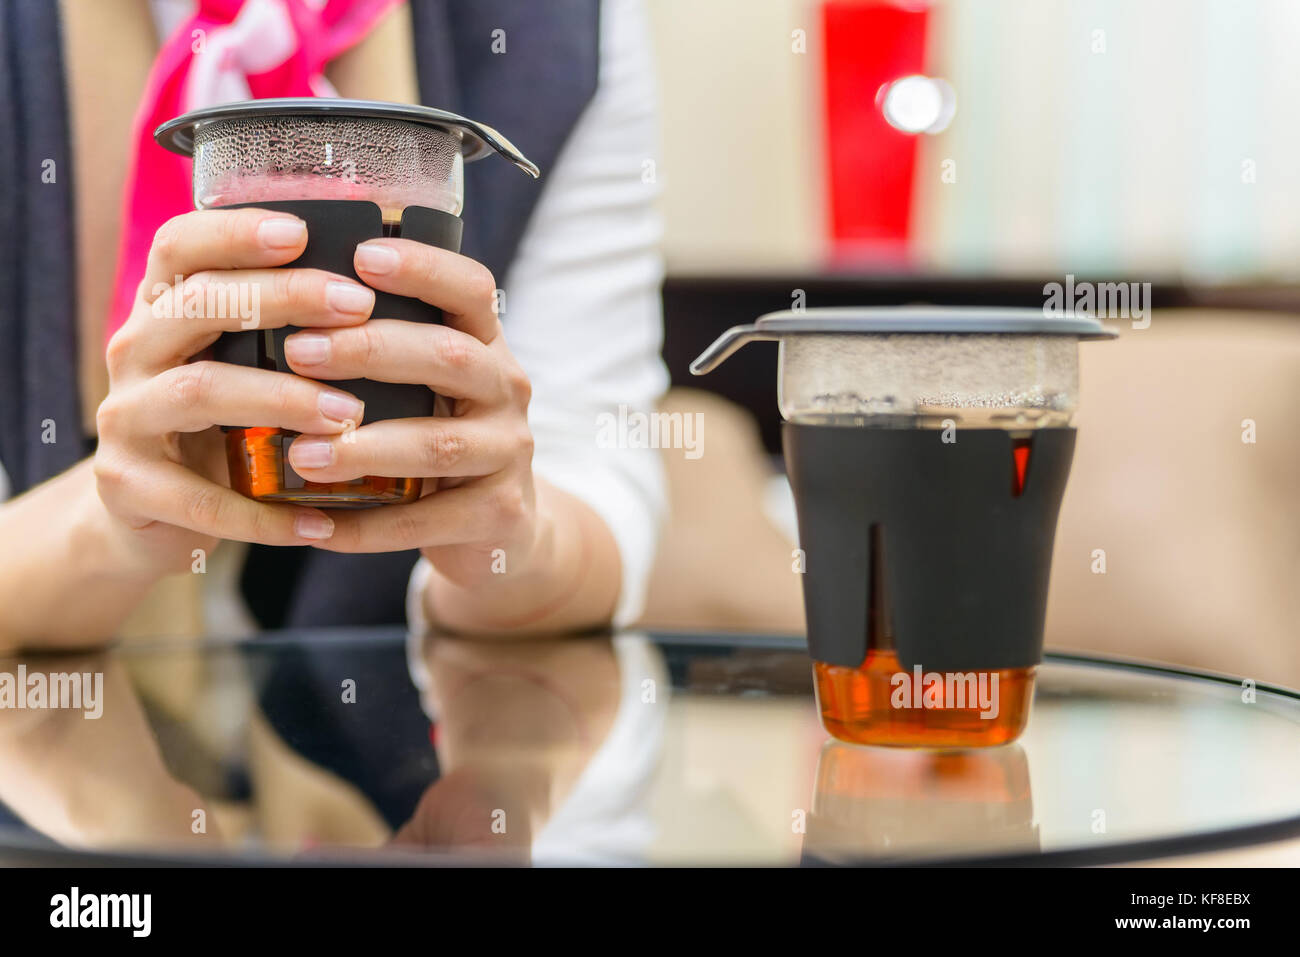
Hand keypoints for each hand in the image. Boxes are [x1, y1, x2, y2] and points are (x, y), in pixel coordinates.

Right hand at [94, 207, 375, 571]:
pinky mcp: (128, 487)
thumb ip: (283, 331)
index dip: (234, 233)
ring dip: (283, 398)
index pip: (180, 247)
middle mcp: (134, 351)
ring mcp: (125, 419)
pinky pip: (201, 500)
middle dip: (282, 299)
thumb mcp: (241, 367)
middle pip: (198, 306)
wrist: (147, 515)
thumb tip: (385, 295)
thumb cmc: (220, 427)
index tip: (302, 230)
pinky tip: (321, 521)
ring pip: (200, 392)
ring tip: (350, 414)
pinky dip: (265, 516)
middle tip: (358, 306)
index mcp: (161, 310)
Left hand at [281, 239, 539, 587]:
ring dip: (365, 446)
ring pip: (439, 443)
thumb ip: (382, 347)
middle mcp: (507, 390)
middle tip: (296, 351)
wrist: (500, 526)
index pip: (469, 289)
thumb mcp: (426, 385)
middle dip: (371, 350)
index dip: (422, 268)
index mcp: (485, 345)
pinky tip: (316, 527)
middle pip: (450, 357)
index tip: (361, 256)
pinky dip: (367, 527)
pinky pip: (427, 521)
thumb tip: (276, 299)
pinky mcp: (501, 514)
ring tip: (301, 454)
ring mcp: (508, 453)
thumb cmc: (436, 437)